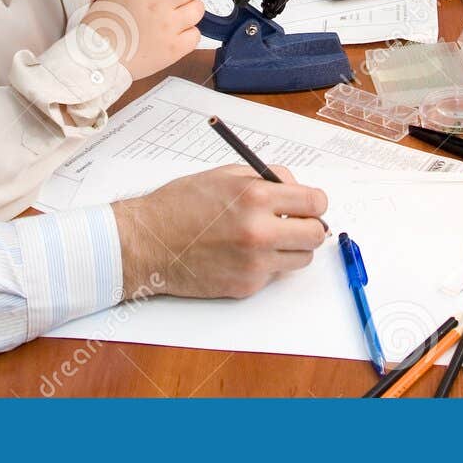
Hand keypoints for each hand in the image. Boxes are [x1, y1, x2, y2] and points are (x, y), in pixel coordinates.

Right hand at [78, 0, 207, 79]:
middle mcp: (158, 2)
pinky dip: (188, 35)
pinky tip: (174, 35)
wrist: (96, 58)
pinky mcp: (174, 48)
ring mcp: (168, 26)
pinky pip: (196, 35)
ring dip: (191, 10)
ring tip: (176, 17)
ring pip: (198, 8)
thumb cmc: (101, 27)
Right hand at [112, 164, 328, 298]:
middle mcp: (260, 232)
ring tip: (266, 238)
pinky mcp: (246, 286)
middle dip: (309, 227)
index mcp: (255, 196)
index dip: (315, 202)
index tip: (310, 204)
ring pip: (301, 259)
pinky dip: (266, 265)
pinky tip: (241, 254)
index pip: (315, 202)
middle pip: (316, 235)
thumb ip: (265, 179)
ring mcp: (254, 263)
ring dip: (291, 248)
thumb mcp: (224, 176)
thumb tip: (296, 189)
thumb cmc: (179, 206)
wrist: (147, 243)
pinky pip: (274, 274)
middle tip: (295, 223)